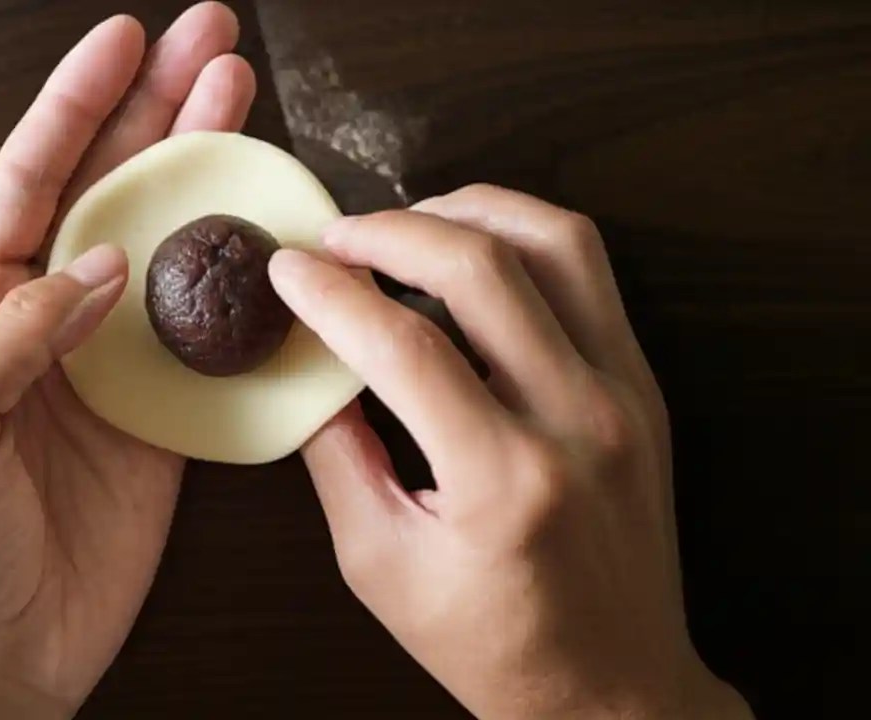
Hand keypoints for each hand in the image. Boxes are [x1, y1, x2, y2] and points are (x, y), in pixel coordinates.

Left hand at [0, 5, 254, 717]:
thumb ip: (12, 337)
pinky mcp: (160, 415)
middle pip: (109, 191)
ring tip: (242, 105)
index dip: (74, 108)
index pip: (27, 183)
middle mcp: (46, 322)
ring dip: (205, 175)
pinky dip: (239, 283)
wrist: (0, 652)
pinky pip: (206, 333)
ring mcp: (109, 364)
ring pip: (167, 247)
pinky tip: (267, 237)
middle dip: (157, 111)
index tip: (121, 43)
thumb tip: (96, 264)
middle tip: (210, 45)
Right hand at [269, 185, 752, 719]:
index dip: (330, 294)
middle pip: (482, 265)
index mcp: (504, 480)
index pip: (403, 344)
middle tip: (335, 239)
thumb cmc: (494, 645)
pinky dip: (520, 239)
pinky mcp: (643, 385)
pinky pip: (588, 272)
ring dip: (468, 211)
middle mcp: (578, 420)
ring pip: (556, 240)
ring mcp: (625, 394)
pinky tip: (469, 253)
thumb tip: (308, 368)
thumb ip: (337, 458)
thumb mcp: (382, 567)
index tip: (286, 270)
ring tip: (404, 226)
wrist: (614, 686)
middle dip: (390, 230)